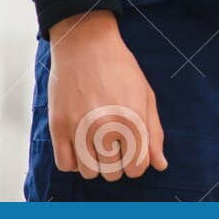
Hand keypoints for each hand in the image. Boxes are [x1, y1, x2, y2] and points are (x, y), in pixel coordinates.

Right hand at [46, 10, 167, 180]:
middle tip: (114, 143)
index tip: (132, 151)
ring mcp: (79, 128)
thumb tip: (160, 165)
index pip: (137, 167)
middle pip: (113, 173)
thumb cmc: (120, 69)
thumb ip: (154, 133)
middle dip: (117, 163)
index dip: (137, 162)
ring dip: (95, 163)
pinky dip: (74, 162)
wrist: (86, 45)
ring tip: (97, 143)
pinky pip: (65, 165)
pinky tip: (81, 146)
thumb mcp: (146, 96)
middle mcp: (105, 127)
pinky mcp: (58, 126)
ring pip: (89, 172)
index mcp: (132, 119)